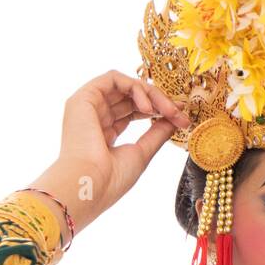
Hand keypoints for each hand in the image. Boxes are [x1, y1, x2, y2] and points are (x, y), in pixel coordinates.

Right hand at [30, 70, 189, 234]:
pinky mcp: (83, 98)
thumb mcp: (142, 153)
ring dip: (151, 93)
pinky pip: (113, 78)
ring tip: (167, 111)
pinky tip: (147, 107)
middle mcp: (94, 117)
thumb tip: (175, 118)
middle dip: (160, 101)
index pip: (133, 111)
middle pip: (131, 97)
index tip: (182, 118)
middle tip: (180, 113)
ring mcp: (87, 107)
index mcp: (104, 133)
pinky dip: (135, 87)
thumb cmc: (111, 179)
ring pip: (125, 85)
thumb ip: (157, 133)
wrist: (90, 185)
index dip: (159, 110)